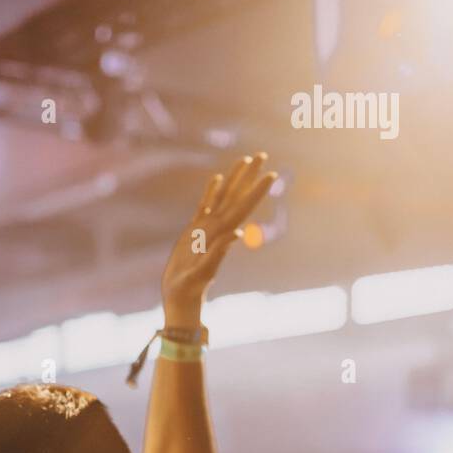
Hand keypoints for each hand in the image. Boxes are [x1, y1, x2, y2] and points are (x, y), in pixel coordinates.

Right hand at [161, 153, 276, 326]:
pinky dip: (211, 192)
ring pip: (223, 197)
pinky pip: (205, 206)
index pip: (243, 207)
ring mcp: (206, 229)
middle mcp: (217, 228)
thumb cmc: (190, 289)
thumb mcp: (204, 273)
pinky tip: (217, 179)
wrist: (179, 298)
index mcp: (222, 235)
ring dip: (234, 179)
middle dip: (249, 176)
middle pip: (236, 196)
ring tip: (245, 160)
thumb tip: (236, 234)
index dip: (257, 191)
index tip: (272, 174)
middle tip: (262, 155)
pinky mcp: (193, 232)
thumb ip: (218, 254)